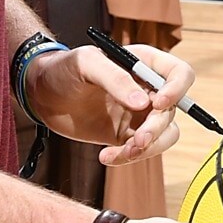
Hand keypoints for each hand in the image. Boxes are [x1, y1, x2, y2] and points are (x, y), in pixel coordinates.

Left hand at [29, 42, 193, 166]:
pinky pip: (142, 150)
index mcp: (144, 64)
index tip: (157, 104)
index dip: (177, 90)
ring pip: (164, 135)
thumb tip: (143, 104)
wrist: (41, 94)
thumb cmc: (63, 69)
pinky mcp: (126, 135)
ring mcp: (139, 114)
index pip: (180, 74)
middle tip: (136, 140)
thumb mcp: (86, 64)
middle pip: (173, 111)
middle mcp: (148, 89)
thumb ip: (115, 79)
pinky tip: (105, 157)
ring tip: (119, 153)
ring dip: (148, 148)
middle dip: (156, 129)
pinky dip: (129, 158)